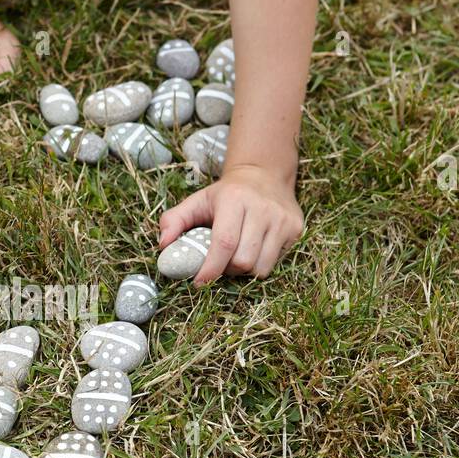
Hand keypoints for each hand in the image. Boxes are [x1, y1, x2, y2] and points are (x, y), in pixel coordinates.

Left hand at [159, 164, 303, 285]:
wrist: (265, 175)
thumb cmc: (226, 194)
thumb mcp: (198, 200)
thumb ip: (174, 220)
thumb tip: (163, 246)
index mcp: (235, 199)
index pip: (224, 243)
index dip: (210, 268)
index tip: (198, 283)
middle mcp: (262, 208)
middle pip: (243, 260)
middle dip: (226, 270)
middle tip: (219, 264)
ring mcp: (282, 219)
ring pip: (261, 268)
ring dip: (244, 272)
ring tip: (236, 257)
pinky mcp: (296, 229)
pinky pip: (275, 263)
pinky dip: (260, 265)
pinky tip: (254, 250)